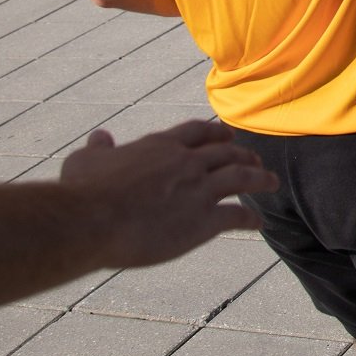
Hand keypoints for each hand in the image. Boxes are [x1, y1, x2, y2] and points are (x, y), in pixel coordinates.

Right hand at [59, 120, 276, 269]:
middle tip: (254, 158)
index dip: (215, 132)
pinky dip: (250, 218)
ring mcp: (199, 190)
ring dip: (259, 178)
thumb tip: (100, 137)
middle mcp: (186, 162)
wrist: (94, 220)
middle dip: (242, 153)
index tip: (227, 134)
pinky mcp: (203, 220)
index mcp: (160, 146)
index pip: (196, 132)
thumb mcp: (85, 160)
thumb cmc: (84, 191)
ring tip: (271, 181)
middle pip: (225, 151)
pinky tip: (257, 223)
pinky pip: (236, 216)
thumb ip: (98, 148)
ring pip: (241, 177)